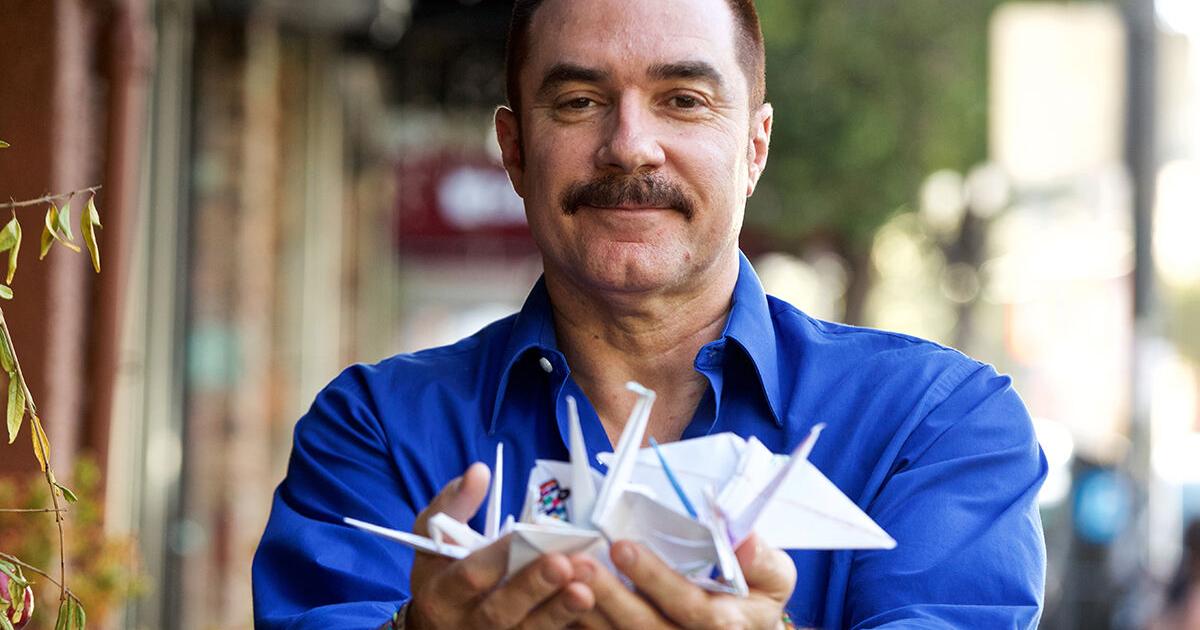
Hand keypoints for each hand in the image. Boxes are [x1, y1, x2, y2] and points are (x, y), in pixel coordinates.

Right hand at [406, 463, 595, 628]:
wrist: (437, 623)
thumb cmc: (440, 568)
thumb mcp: (433, 535)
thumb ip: (454, 504)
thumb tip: (479, 472)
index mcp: (440, 592)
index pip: (469, 576)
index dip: (498, 557)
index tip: (527, 533)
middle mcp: (465, 623)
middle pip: (500, 610)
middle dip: (533, 586)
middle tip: (565, 563)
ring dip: (558, 610)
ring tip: (586, 589)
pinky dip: (565, 623)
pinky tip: (589, 605)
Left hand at [569, 534, 795, 629]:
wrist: (746, 629)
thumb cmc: (755, 595)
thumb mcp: (774, 577)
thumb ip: (760, 560)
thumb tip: (743, 539)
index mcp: (726, 626)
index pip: (688, 606)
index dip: (655, 579)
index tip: (623, 547)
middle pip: (645, 627)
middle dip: (611, 596)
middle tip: (579, 563)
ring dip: (590, 609)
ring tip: (563, 576)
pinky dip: (586, 623)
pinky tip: (562, 597)